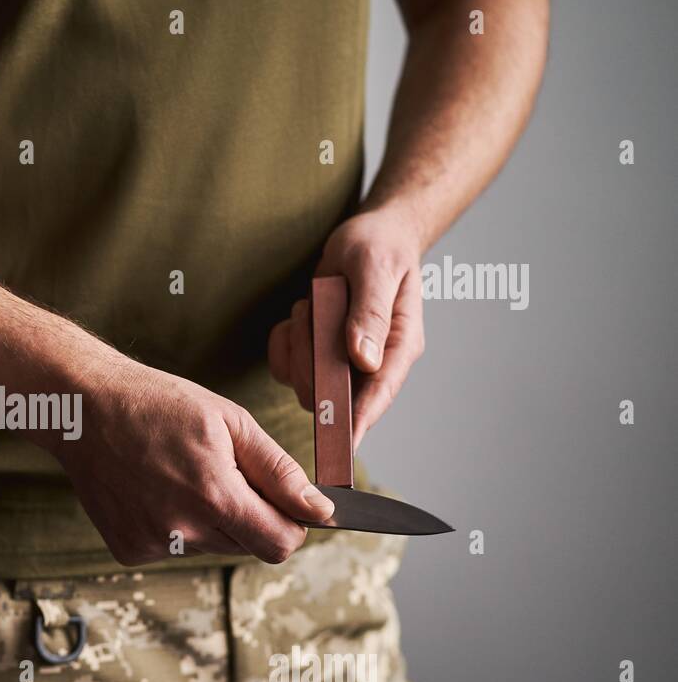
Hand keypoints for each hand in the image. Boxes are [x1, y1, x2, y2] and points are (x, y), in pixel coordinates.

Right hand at [52, 362, 335, 566]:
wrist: (83, 408)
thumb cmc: (158, 404)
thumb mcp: (230, 422)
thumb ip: (279, 471)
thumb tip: (319, 510)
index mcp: (214, 497)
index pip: (280, 544)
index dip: (293, 524)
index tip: (285, 502)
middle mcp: (182, 532)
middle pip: (248, 545)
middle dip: (249, 515)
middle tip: (222, 471)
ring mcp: (151, 544)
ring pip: (212, 546)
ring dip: (211, 519)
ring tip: (180, 474)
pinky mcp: (128, 549)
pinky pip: (174, 548)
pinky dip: (174, 523)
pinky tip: (154, 487)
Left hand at [268, 207, 425, 448]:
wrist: (368, 236)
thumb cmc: (380, 248)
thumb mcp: (376, 268)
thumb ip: (370, 311)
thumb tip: (363, 359)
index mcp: (398, 347)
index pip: (379, 395)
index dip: (359, 422)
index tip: (340, 445)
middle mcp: (371, 362)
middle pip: (332, 394)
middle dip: (310, 361)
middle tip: (310, 314)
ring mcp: (341, 361)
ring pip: (304, 380)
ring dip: (297, 344)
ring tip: (311, 304)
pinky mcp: (316, 353)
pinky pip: (286, 364)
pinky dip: (283, 341)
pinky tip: (299, 314)